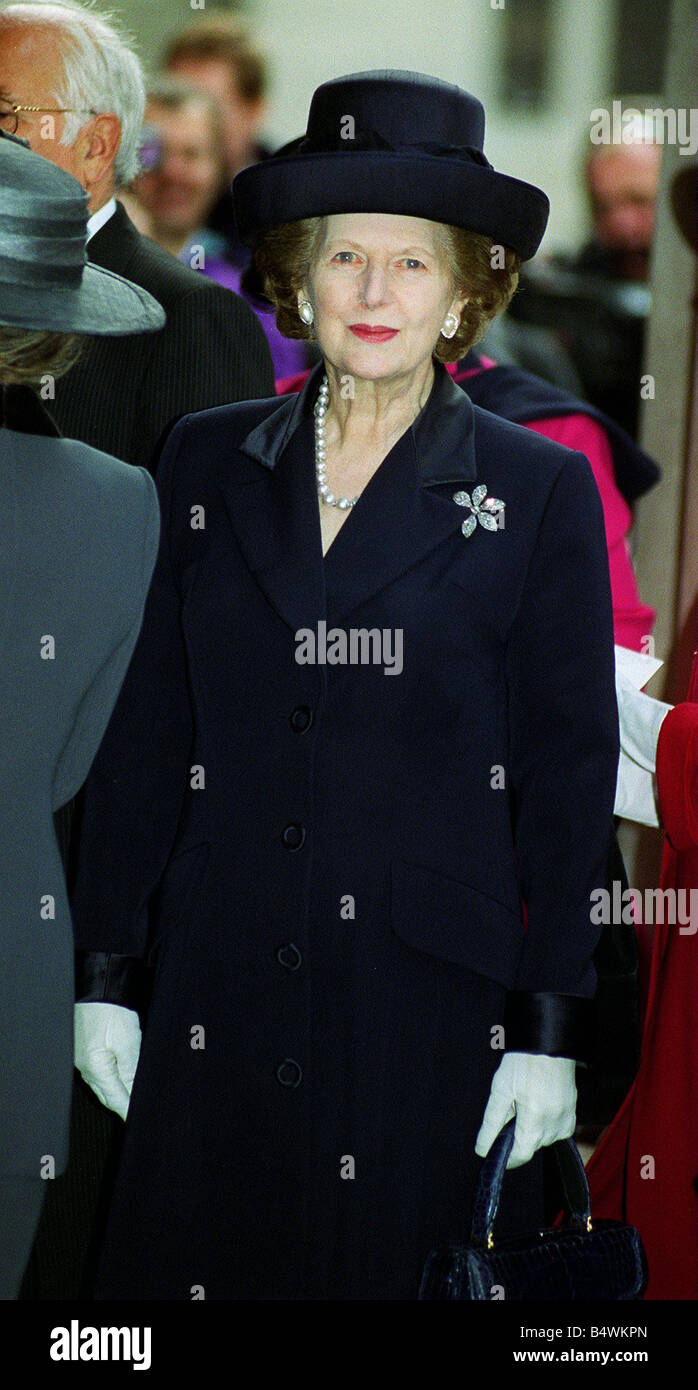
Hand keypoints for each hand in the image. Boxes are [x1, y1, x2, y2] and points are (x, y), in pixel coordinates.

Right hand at [74, 1001, 141, 1120]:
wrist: (98, 989)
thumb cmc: (112, 1013)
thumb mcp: (129, 1044)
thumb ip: (132, 1074)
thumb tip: (135, 1096)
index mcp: (96, 1069)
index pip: (117, 1100)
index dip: (130, 1112)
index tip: (141, 1119)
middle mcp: (84, 1068)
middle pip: (107, 1096)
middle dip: (123, 1105)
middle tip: (140, 1112)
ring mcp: (81, 1060)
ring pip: (102, 1086)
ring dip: (116, 1093)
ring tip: (133, 1100)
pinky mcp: (83, 1052)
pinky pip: (97, 1073)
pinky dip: (109, 1080)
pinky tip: (119, 1080)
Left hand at [475, 1051, 576, 1167]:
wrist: (547, 1042)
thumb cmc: (522, 1062)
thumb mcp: (501, 1090)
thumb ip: (492, 1122)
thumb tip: (482, 1148)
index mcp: (535, 1119)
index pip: (522, 1154)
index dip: (508, 1158)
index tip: (497, 1153)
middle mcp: (555, 1123)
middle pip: (532, 1145)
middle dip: (518, 1136)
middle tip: (510, 1110)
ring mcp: (567, 1117)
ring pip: (546, 1138)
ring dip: (533, 1130)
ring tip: (524, 1103)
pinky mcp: (574, 1110)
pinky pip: (560, 1129)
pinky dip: (548, 1125)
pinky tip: (539, 1107)